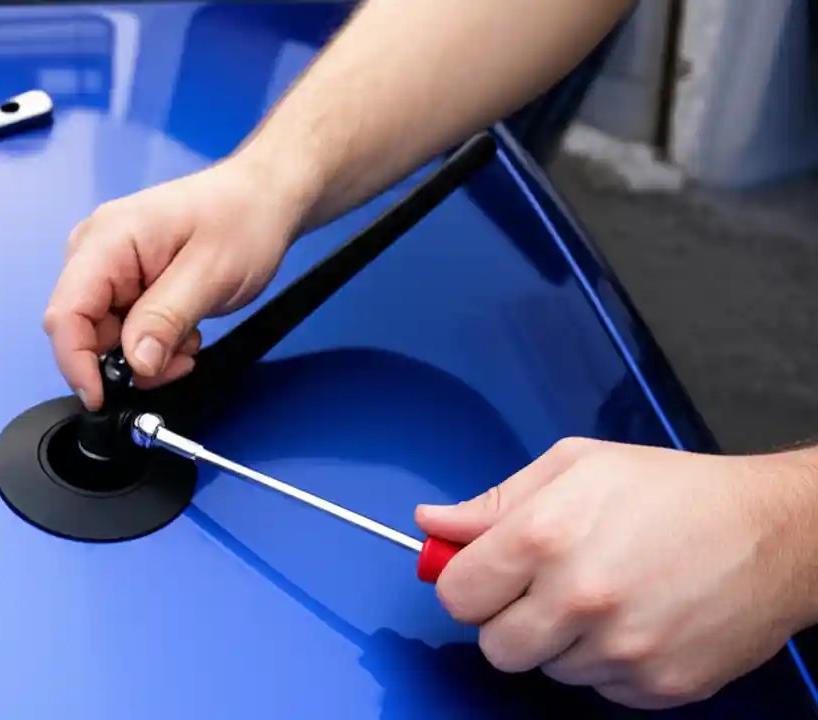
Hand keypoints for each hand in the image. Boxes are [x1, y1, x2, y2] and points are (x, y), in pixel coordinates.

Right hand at [43, 157, 310, 409]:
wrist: (262, 199)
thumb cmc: (242, 219)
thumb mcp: (210, 274)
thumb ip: (165, 319)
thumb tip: (135, 363)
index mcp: (106, 240)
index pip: (66, 313)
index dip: (76, 362)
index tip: (101, 398)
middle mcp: (95, 251)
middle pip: (82, 329)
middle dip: (124, 362)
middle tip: (176, 364)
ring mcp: (109, 266)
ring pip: (104, 336)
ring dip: (144, 355)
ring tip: (188, 342)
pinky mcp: (124, 281)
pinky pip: (122, 328)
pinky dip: (151, 344)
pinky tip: (182, 333)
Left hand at [416, 438, 817, 708]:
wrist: (774, 533)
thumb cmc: (673, 491)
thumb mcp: (573, 467)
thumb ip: (493, 502)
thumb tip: (432, 522)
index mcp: (546, 536)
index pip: (457, 595)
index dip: (467, 585)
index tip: (485, 576)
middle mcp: (580, 598)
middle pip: (494, 646)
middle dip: (507, 619)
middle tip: (544, 588)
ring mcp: (622, 649)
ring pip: (547, 669)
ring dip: (562, 641)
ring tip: (605, 594)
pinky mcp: (658, 686)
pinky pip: (599, 690)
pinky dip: (607, 663)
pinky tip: (636, 619)